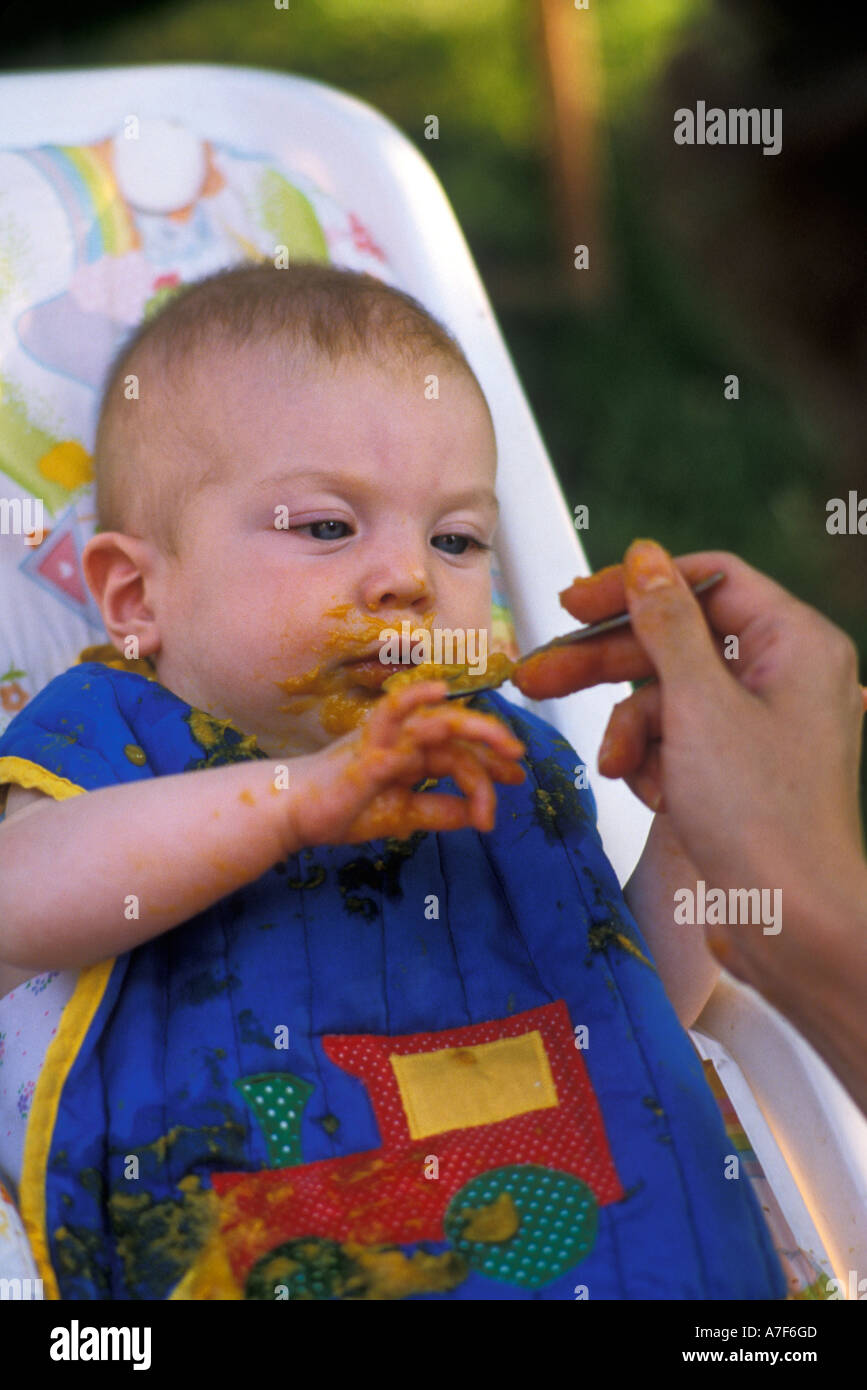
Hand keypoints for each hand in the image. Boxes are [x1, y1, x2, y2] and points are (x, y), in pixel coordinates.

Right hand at [283, 681, 525, 849]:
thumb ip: (437, 810)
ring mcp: (381, 741)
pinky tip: (437, 706)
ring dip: (469, 727)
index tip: (515, 781)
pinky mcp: (363, 755)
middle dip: (490, 740)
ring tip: (500, 741)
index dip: (490, 764)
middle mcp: (400, 738)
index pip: (459, 751)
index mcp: (411, 750)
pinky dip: (415, 710)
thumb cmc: (342, 807)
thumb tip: (475, 815)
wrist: (291, 814)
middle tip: (518, 761)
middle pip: (453, 728)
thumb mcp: (401, 814)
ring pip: (431, 721)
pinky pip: (391, 729)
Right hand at [514, 539, 865, 967]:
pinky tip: (656, 795)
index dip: (636, 588)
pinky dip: (654, 764)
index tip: (576, 605)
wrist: (791, 921)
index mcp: (794, 643)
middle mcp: (782, 676)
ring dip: (633, 732)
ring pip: (668, 698)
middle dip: (607, 668)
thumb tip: (646, 557)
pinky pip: (676, 742)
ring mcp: (759, 725)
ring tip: (619, 767)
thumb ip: (666, 623)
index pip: (707, 581)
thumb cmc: (765, 816)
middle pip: (675, 642)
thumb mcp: (699, 703)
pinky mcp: (737, 770)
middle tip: (539, 676)